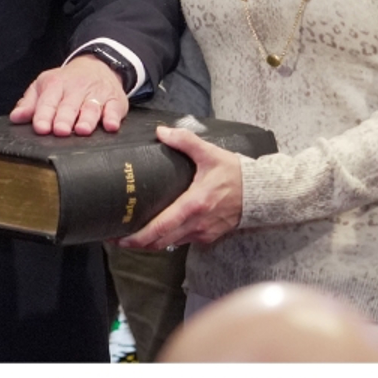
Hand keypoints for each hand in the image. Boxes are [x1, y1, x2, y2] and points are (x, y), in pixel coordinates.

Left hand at [8, 57, 126, 136]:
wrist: (98, 66)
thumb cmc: (66, 82)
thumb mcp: (44, 86)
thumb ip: (30, 103)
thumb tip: (15, 117)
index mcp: (55, 84)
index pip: (48, 101)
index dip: (43, 115)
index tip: (40, 127)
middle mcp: (77, 89)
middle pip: (69, 105)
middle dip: (64, 118)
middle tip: (60, 130)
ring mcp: (97, 94)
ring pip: (91, 107)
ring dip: (87, 119)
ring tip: (82, 130)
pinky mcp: (115, 100)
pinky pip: (115, 109)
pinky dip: (113, 117)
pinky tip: (110, 126)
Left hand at [117, 126, 242, 251]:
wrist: (262, 192)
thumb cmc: (235, 173)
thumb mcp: (210, 153)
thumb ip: (185, 140)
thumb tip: (161, 132)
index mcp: (194, 205)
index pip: (161, 228)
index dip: (138, 237)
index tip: (120, 238)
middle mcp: (197, 224)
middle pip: (160, 243)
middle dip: (137, 244)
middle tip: (116, 239)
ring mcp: (203, 233)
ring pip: (170, 244)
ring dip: (150, 243)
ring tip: (131, 236)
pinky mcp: (208, 236)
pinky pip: (182, 241)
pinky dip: (166, 240)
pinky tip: (156, 231)